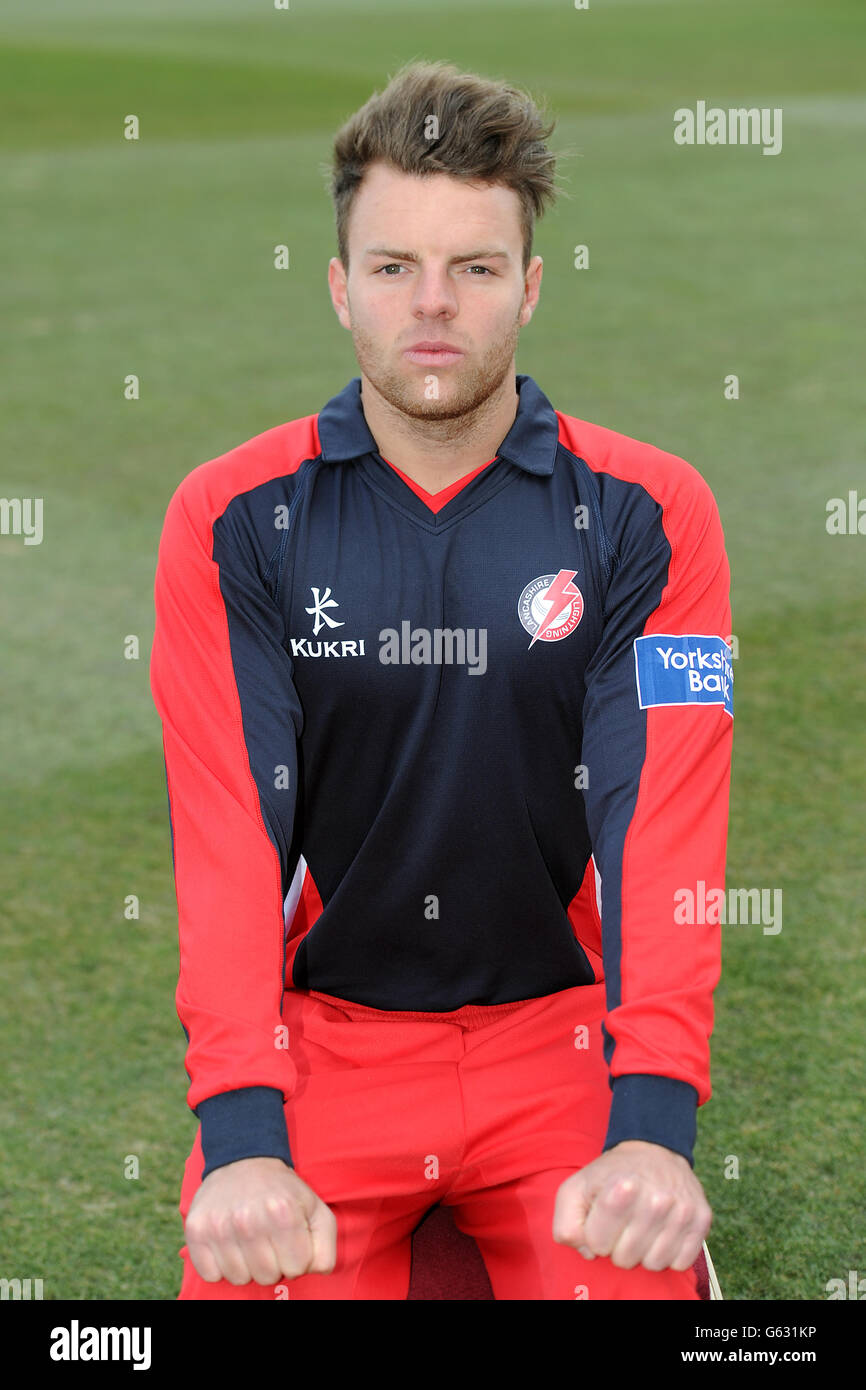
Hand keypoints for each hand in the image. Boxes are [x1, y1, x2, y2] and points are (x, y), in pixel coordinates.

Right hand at [184, 1156, 337, 1284]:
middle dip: (272, 1263)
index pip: (296, 1269)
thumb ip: (326, 1246)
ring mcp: (220, 1226)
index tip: (289, 1240)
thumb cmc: (283, 1191)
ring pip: (239, 1279)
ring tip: (249, 1240)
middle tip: (268, 1239)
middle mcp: (249, 1221)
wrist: (243, 1159)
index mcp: (283, 1214)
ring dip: (246, 1265)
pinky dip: (220, 1266)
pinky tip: (229, 1243)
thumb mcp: (316, 1208)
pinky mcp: (196, 1230)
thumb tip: (315, 1271)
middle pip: (267, 1277)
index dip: (295, 1258)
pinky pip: (210, 1275)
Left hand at [552, 1140, 711, 1271]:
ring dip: (643, 1252)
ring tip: (641, 1226)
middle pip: (625, 1259)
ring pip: (654, 1265)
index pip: (597, 1245)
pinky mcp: (702, 1219)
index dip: (595, 1235)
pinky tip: (662, 1231)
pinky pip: (680, 1264)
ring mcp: (683, 1210)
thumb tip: (589, 1253)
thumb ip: (566, 1225)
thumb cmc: (610, 1175)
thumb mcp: (575, 1189)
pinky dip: (668, 1254)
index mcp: (621, 1187)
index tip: (601, 1217)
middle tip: (622, 1222)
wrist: (654, 1150)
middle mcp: (657, 1199)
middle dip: (618, 1246)